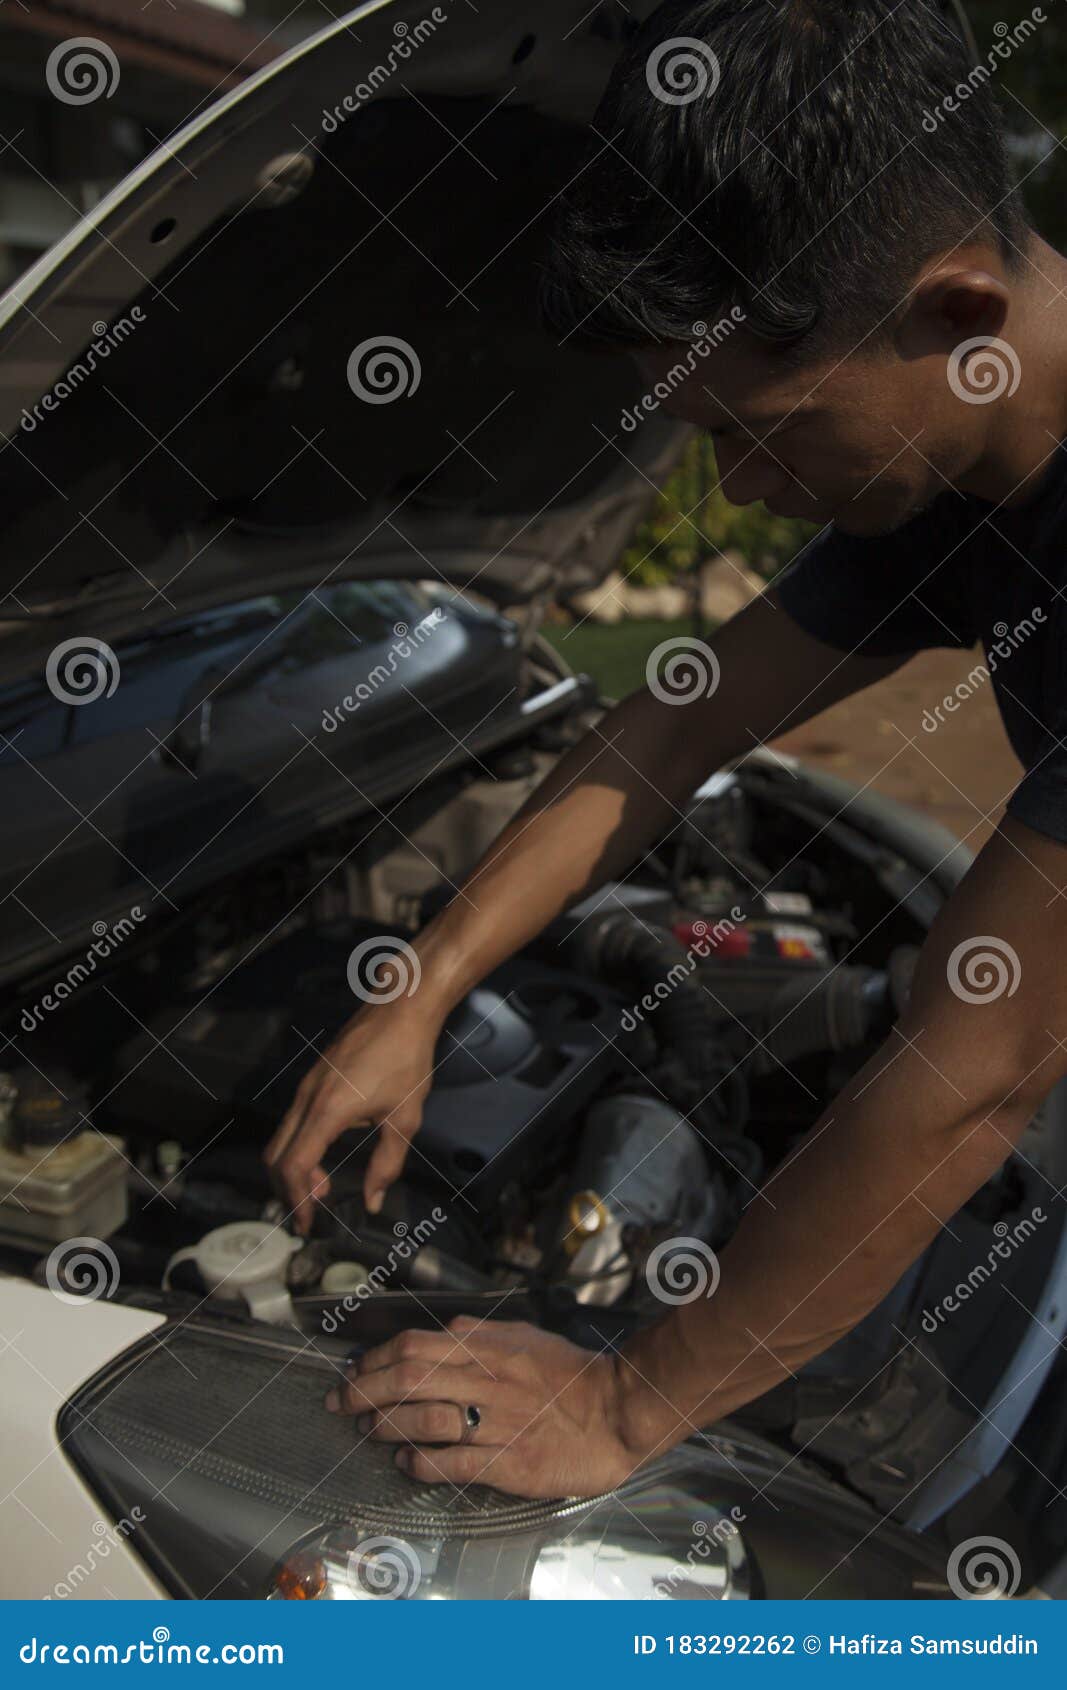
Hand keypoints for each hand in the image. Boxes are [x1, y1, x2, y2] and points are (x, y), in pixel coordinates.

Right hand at [264, 996, 441, 1231]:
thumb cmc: (406, 1060)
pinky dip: (298, 1147)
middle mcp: (306, 1099)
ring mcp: (306, 1086)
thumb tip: (373, 1200)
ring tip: (322, 1188)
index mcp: (327, 1111)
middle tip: (311, 1212)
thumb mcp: (404, 1118)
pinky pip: (292, 1122)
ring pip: (282, 1138)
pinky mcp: (312, 1079)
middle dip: (288, 1190)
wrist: (400, 1009)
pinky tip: (324, 1155)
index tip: (307, 1223)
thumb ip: (387, 1163)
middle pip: (276, 1156)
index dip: (297, 1200)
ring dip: (293, 1169)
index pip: (294, 1165)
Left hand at [324, 1317, 649, 1498]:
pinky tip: (406, 1463)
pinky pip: (455, 1462)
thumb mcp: (524, 1335)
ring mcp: (498, 1422)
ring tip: (367, 1432)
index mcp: (488, 1347)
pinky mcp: (510, 1461)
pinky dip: (423, 1462)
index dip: (374, 1359)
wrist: (617, 1411)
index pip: (414, 1345)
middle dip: (364, 1391)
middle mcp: (488, 1380)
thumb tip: (443, 1332)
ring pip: (424, 1419)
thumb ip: (480, 1334)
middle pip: (408, 1379)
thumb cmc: (571, 1375)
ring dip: (386, 1426)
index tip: (352, 1372)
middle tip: (340, 1404)